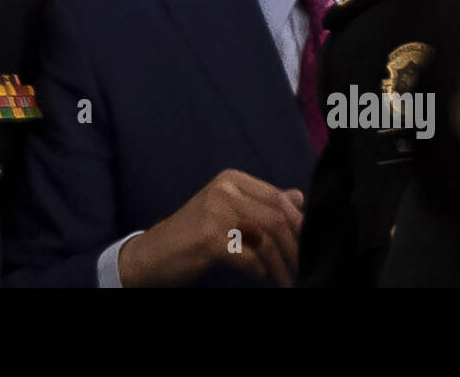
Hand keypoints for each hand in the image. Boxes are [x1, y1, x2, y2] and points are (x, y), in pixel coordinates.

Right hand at [117, 169, 303, 286]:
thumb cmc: (193, 234)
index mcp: (231, 180)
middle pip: (277, 218)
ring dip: (280, 265)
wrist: (153, 254)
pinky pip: (250, 258)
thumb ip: (260, 202)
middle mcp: (224, 191)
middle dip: (294, 246)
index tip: (306, 244)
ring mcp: (215, 213)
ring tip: (284, 278)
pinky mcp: (209, 239)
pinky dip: (260, 271)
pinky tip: (259, 276)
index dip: (299, 224)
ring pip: (267, 240)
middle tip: (300, 266)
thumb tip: (299, 197)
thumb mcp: (226, 210)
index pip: (278, 198)